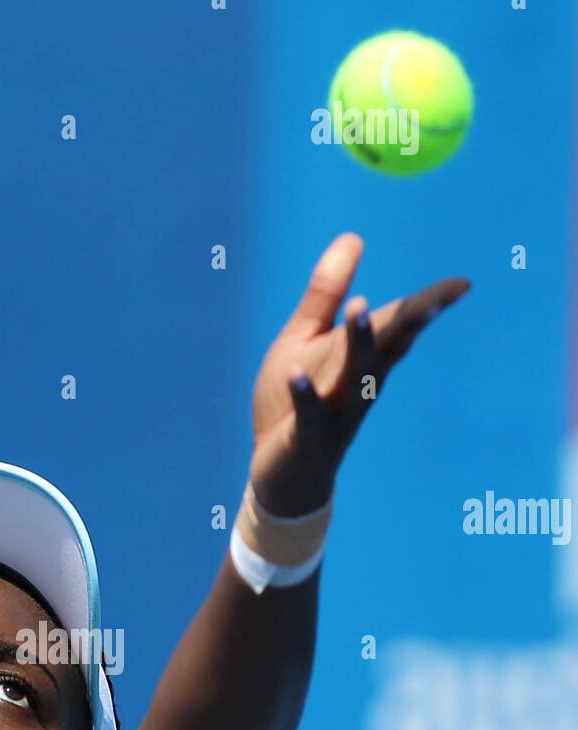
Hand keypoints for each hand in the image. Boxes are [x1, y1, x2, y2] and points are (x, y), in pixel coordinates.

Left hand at [249, 232, 470, 515]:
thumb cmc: (295, 403)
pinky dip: (304, 394)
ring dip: (359, 343)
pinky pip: (308, 414)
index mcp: (365, 359)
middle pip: (388, 348)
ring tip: (360, 306)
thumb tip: (353, 237)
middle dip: (408, 320)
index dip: (430, 306)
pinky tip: (296, 373)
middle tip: (432, 295)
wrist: (282, 475)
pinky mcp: (307, 436)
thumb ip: (326, 294)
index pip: (401, 327)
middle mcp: (360, 384)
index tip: (462, 285)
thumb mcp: (306, 340)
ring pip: (353, 376)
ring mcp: (336, 412)